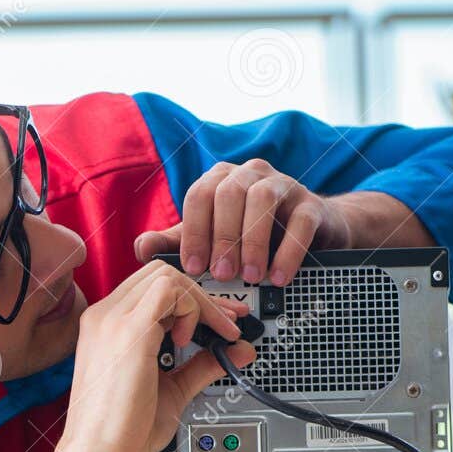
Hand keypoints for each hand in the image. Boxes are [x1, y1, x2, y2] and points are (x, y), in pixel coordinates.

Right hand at [60, 261, 254, 451]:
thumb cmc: (119, 432)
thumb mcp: (171, 391)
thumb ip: (201, 367)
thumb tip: (236, 352)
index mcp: (108, 328)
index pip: (152, 289)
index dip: (191, 299)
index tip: (220, 320)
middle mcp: (106, 317)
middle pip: (160, 274)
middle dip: (202, 295)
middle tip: (227, 323)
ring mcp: (112, 320)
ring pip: (166, 276)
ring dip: (199, 301)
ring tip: (209, 335)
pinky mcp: (128, 330)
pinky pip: (170, 292)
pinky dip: (193, 309)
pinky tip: (192, 340)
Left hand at [133, 158, 351, 285]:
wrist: (304, 234)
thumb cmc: (248, 235)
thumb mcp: (209, 238)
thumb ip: (175, 243)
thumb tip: (141, 247)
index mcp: (219, 180)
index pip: (198, 195)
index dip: (194, 232)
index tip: (193, 267)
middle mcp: (249, 175)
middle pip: (229, 194)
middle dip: (222, 238)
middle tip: (221, 275)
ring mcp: (283, 184)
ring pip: (263, 200)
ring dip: (253, 242)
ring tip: (250, 276)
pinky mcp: (311, 203)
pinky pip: (301, 221)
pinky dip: (289, 251)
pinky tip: (278, 276)